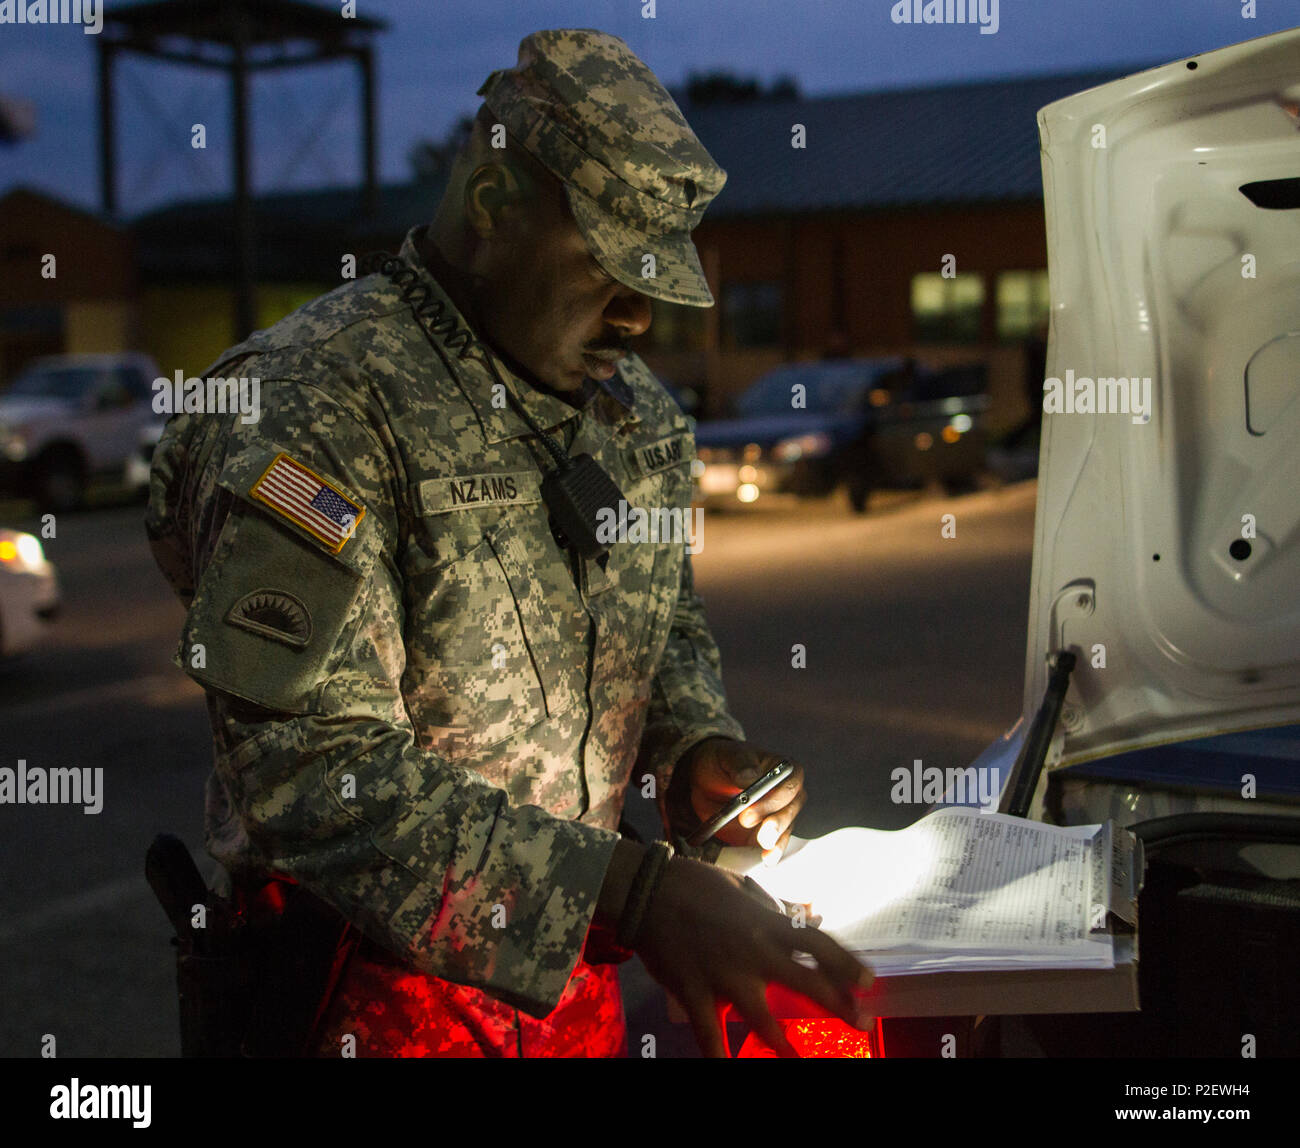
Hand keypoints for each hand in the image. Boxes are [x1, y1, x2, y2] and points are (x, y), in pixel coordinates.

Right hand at [634, 855, 873, 1056]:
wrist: (647, 892)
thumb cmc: (694, 883)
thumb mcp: (740, 887)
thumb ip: (769, 908)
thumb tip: (798, 916)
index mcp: (766, 923)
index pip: (818, 945)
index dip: (846, 964)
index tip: (867, 982)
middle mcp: (754, 953)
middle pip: (807, 983)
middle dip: (839, 1006)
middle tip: (861, 1023)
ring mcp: (725, 976)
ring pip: (764, 1020)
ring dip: (785, 1045)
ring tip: (799, 1060)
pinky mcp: (695, 993)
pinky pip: (710, 1034)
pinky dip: (719, 1057)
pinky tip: (728, 1070)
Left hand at [675, 737, 804, 862]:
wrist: (707, 781)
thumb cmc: (722, 762)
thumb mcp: (727, 756)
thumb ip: (740, 764)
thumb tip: (749, 778)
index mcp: (782, 767)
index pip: (792, 780)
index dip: (776, 793)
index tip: (751, 804)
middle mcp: (787, 792)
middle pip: (791, 807)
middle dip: (774, 818)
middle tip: (747, 821)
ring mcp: (779, 814)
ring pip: (786, 827)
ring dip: (775, 837)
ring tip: (761, 843)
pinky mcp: (769, 833)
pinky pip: (776, 844)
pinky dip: (772, 852)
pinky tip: (767, 858)